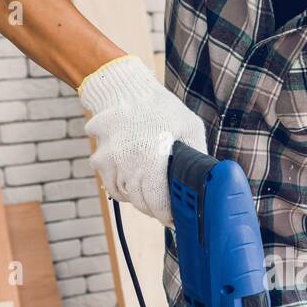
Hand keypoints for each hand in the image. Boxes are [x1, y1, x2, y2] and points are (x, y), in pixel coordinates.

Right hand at [78, 55, 206, 225]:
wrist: (122, 88)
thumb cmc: (160, 108)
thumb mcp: (189, 126)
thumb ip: (197, 155)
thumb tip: (208, 181)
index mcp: (152, 157)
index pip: (157, 202)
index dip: (168, 215)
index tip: (175, 218)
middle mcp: (128, 163)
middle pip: (141, 203)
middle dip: (155, 208)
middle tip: (166, 207)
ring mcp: (110, 162)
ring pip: (126, 196)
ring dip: (139, 197)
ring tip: (151, 188)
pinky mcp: (99, 160)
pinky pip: (112, 186)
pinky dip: (123, 187)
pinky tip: (134, 176)